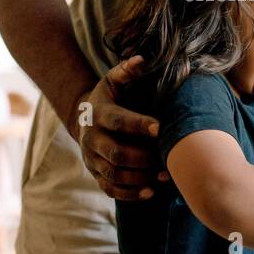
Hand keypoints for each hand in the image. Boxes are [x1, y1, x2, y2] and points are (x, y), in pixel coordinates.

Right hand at [72, 55, 165, 201]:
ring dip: (140, 177)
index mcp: (98, 114)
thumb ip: (127, 71)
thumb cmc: (109, 97)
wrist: (85, 118)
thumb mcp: (113, 81)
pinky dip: (130, 193)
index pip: (117, 121)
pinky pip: (110, 189)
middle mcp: (91, 138)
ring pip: (114, 174)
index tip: (160, 128)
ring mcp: (92, 158)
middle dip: (143, 158)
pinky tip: (151, 192)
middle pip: (115, 153)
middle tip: (168, 158)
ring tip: (166, 176)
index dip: (137, 125)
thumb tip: (142, 60)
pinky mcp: (95, 173)